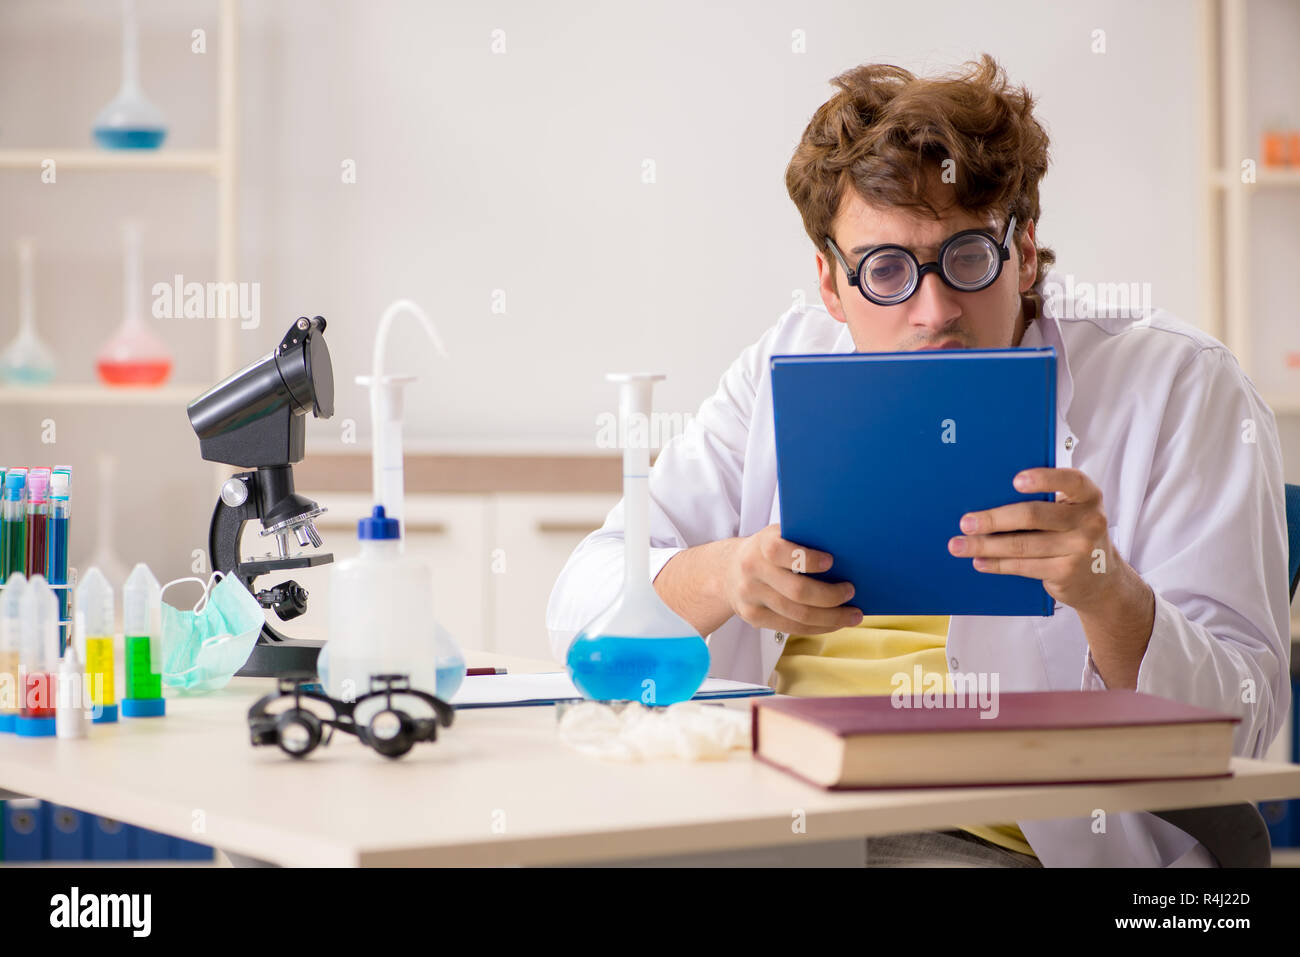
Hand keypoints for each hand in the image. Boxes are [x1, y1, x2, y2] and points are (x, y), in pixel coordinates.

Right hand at [723, 524, 862, 633]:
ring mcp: (751, 597)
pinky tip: (833, 624)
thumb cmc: (766, 551)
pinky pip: (790, 627)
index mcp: (761, 545)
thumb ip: (802, 540)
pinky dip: (817, 627)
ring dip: (830, 618)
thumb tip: (846, 552)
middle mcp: (753, 571)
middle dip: (830, 596)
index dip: (808, 559)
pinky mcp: (753, 618)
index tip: (831, 562)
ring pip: (797, 615)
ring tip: (852, 615)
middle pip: (797, 591)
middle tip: (851, 592)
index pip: (782, 552)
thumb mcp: (778, 536)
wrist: (728, 571)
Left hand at [946, 467, 1123, 614]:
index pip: (1070, 481)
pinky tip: (980, 561)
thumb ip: (1046, 500)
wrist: (1102, 579)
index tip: (1015, 481)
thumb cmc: (1074, 534)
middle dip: (994, 519)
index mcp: (1088, 496)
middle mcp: (1089, 521)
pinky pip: (1023, 566)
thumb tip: (990, 496)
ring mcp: (1079, 549)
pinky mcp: (1066, 573)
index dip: (1043, 479)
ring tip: (960, 545)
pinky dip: (997, 564)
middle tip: (966, 522)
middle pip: (1034, 515)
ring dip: (986, 545)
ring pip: (1022, 545)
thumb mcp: (1071, 512)